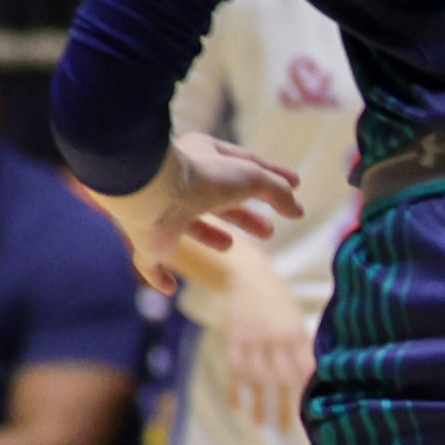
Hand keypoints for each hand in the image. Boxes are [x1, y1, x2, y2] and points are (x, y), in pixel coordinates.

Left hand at [78, 132, 300, 295]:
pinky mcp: (147, 242)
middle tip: (270, 231)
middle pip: (219, 201)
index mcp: (206, 157)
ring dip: (208, 236)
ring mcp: (162, 213)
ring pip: (188, 227)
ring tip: (230, 247)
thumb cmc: (204, 177)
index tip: (294, 187)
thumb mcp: (251, 177)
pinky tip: (170, 287)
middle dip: (244, 215)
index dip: (271, 177)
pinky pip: (150, 262)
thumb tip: (297, 210)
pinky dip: (158, 276)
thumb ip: (277, 191)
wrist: (151, 194)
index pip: (244, 165)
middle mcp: (182, 183)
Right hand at [219, 263, 314, 434]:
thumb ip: (301, 343)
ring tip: (262, 424)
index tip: (312, 411)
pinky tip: (237, 406)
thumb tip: (314, 371)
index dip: (307, 390)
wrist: (248, 275)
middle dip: (285, 405)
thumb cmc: (278, 299)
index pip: (305, 367)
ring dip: (259, 403)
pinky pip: (234, 370)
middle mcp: (275, 339)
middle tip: (286, 430)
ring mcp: (253, 341)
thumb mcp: (295, 317)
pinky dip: (235, 390)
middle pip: (282, 378)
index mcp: (296, 332)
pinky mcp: (233, 341)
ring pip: (257, 379)